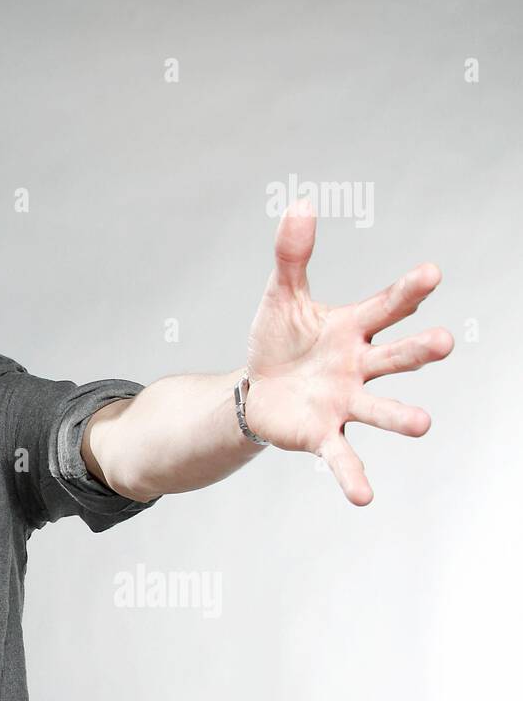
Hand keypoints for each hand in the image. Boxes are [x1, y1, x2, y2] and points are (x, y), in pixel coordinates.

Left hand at [243, 199, 453, 504]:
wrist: (256, 389)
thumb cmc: (280, 341)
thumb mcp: (281, 296)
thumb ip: (292, 255)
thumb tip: (298, 203)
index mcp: (353, 329)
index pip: (386, 307)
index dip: (408, 292)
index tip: (432, 273)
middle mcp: (359, 366)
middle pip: (395, 357)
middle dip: (418, 351)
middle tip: (444, 344)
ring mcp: (346, 402)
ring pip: (380, 407)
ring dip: (400, 416)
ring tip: (422, 424)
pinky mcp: (323, 433)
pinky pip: (342, 455)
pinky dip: (352, 476)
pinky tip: (364, 498)